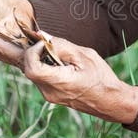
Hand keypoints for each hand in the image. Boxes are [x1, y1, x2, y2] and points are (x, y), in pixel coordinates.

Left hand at [14, 36, 137, 124]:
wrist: (109, 101)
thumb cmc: (101, 78)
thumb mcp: (85, 56)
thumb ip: (62, 45)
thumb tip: (41, 35)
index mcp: (60, 82)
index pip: (31, 67)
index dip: (32, 51)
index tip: (45, 43)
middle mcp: (50, 92)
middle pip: (27, 69)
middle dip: (32, 52)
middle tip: (46, 43)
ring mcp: (48, 96)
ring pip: (31, 73)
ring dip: (37, 58)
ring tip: (53, 51)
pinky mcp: (50, 95)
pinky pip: (38, 77)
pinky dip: (42, 65)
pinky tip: (55, 60)